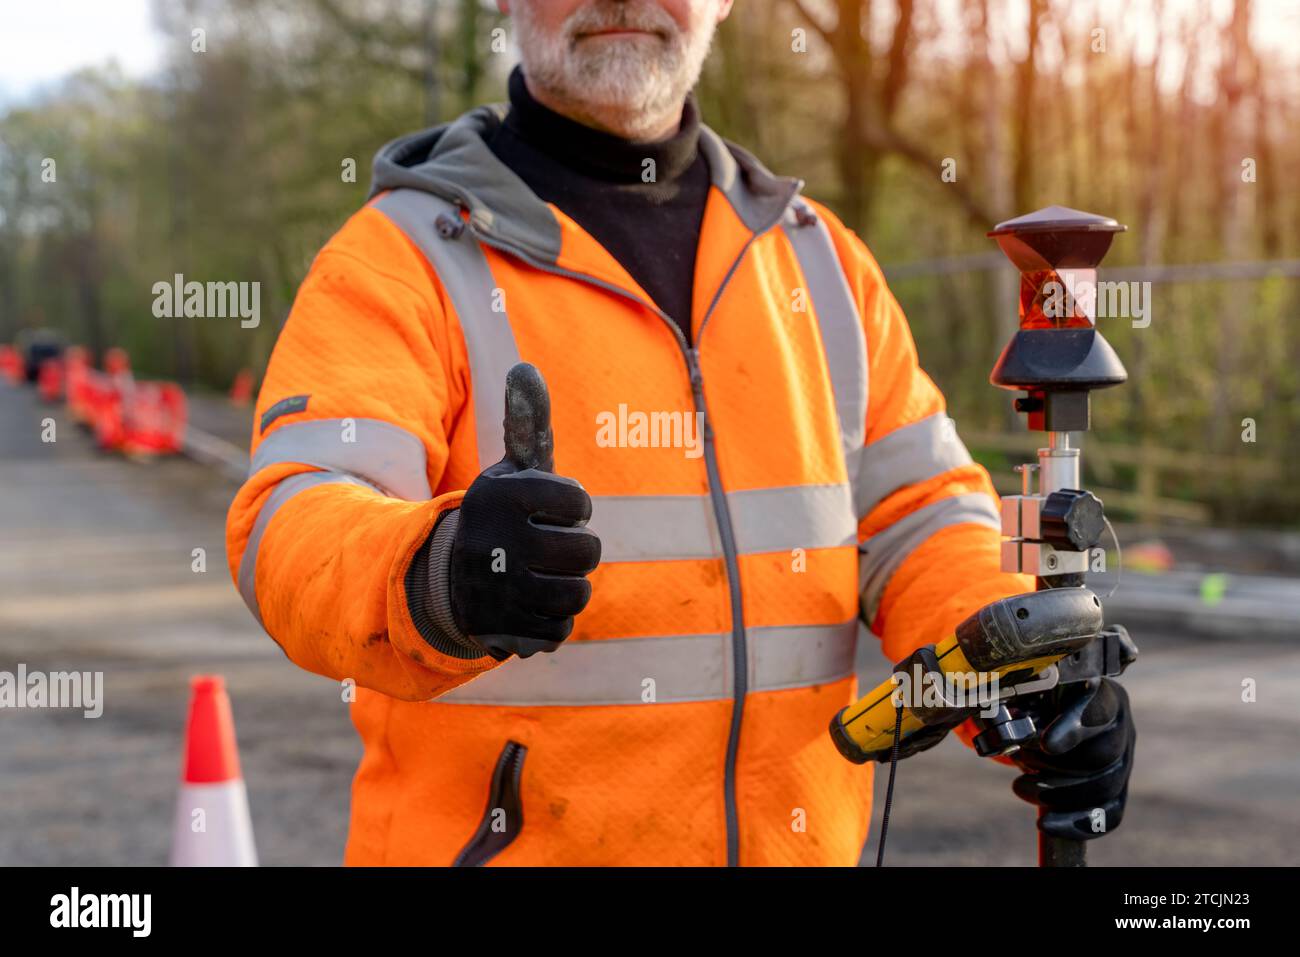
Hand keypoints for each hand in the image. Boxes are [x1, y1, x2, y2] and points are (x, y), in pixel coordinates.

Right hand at [449, 363, 600, 659]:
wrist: (447, 579)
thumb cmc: (499, 518)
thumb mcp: (511, 471)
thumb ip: (526, 424)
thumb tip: (525, 367)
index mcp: (502, 496)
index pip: (580, 503)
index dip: (573, 508)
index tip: (549, 510)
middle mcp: (496, 542)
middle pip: (587, 552)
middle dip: (575, 552)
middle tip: (547, 548)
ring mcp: (497, 591)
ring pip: (578, 594)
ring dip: (567, 587)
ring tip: (541, 577)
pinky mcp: (500, 631)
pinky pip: (560, 631)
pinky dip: (551, 621)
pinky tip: (529, 606)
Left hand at [1008, 677, 1135, 838]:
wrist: (1049, 713)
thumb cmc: (1036, 698)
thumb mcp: (1027, 690)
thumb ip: (1017, 698)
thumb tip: (996, 718)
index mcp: (1101, 693)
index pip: (1097, 710)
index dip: (1074, 729)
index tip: (1046, 744)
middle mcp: (1120, 726)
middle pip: (1102, 755)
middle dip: (1054, 765)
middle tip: (1020, 760)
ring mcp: (1123, 760)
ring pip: (1105, 787)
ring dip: (1056, 793)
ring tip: (1020, 786)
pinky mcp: (1119, 790)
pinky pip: (1108, 816)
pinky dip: (1076, 824)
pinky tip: (1045, 823)